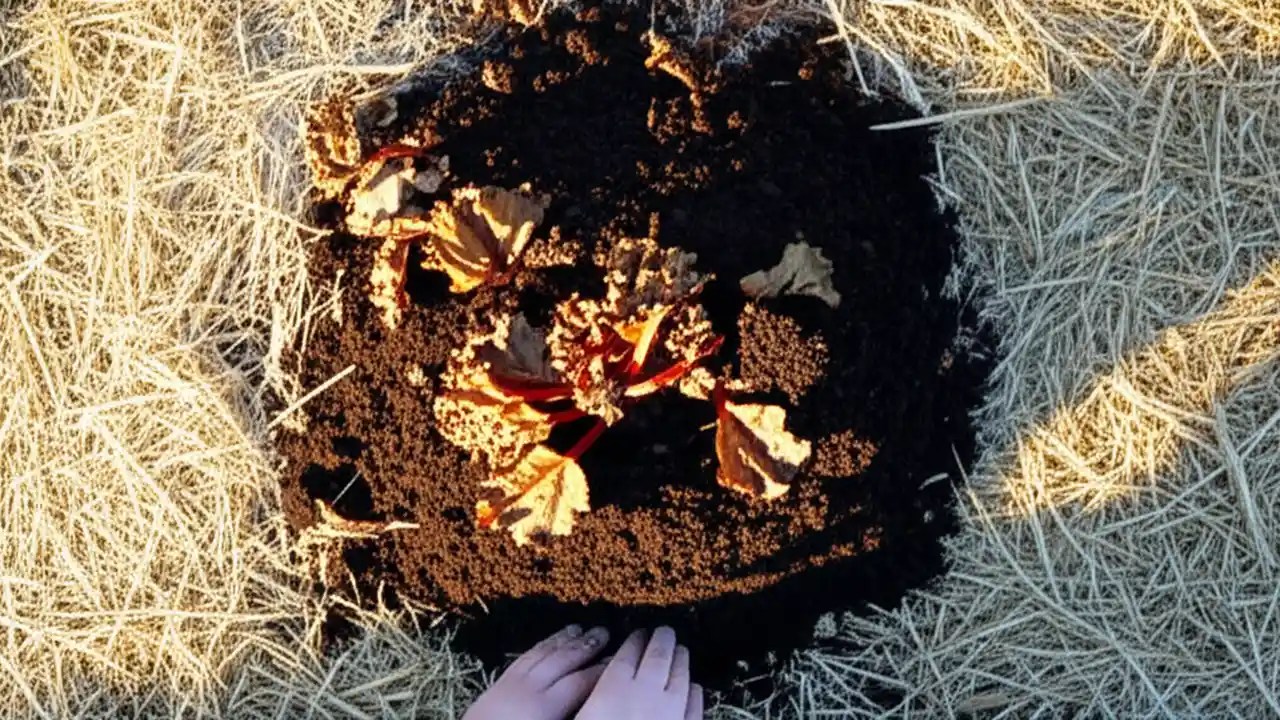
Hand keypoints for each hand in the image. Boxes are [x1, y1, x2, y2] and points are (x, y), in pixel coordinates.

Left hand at [463, 625, 609, 719]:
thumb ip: (568, 715)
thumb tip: (590, 704)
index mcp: (545, 707)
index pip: (580, 681)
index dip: (601, 669)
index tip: (619, 657)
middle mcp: (531, 688)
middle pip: (563, 659)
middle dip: (586, 645)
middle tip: (606, 631)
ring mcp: (513, 681)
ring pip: (543, 653)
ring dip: (564, 639)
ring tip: (581, 627)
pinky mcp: (499, 681)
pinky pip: (524, 655)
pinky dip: (540, 645)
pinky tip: (549, 640)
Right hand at [575, 627, 702, 719]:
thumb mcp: (582, 714)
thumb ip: (590, 696)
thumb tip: (598, 683)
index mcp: (613, 688)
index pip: (627, 654)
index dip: (634, 640)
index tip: (638, 632)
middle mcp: (645, 693)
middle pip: (657, 658)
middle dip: (662, 641)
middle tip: (665, 630)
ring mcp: (671, 712)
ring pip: (680, 677)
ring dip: (680, 660)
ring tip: (681, 649)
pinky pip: (694, 707)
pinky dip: (695, 694)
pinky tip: (695, 687)